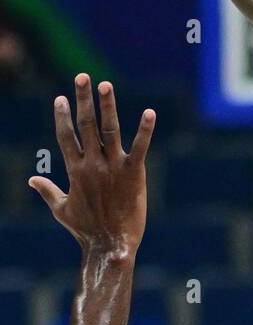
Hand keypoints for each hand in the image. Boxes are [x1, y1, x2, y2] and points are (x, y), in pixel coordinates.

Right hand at [28, 76, 154, 255]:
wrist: (111, 246)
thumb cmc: (86, 230)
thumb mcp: (61, 210)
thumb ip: (47, 191)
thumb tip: (31, 180)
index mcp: (75, 171)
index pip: (65, 137)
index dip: (63, 116)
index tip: (61, 97)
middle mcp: (92, 165)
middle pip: (85, 126)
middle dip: (83, 99)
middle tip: (82, 77)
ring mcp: (113, 167)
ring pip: (109, 130)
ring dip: (107, 106)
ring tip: (105, 85)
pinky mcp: (134, 173)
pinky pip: (140, 147)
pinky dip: (145, 130)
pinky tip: (149, 112)